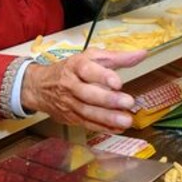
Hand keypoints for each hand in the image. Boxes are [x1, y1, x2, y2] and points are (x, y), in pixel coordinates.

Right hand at [21, 48, 146, 131]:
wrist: (40, 86)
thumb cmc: (71, 69)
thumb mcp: (92, 57)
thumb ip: (117, 57)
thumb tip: (141, 54)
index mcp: (76, 66)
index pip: (87, 70)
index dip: (102, 76)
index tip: (118, 82)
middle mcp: (70, 84)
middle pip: (87, 94)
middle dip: (108, 99)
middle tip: (128, 102)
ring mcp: (69, 103)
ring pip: (87, 111)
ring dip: (107, 117)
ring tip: (126, 120)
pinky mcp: (70, 117)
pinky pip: (86, 123)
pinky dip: (103, 127)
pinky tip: (118, 128)